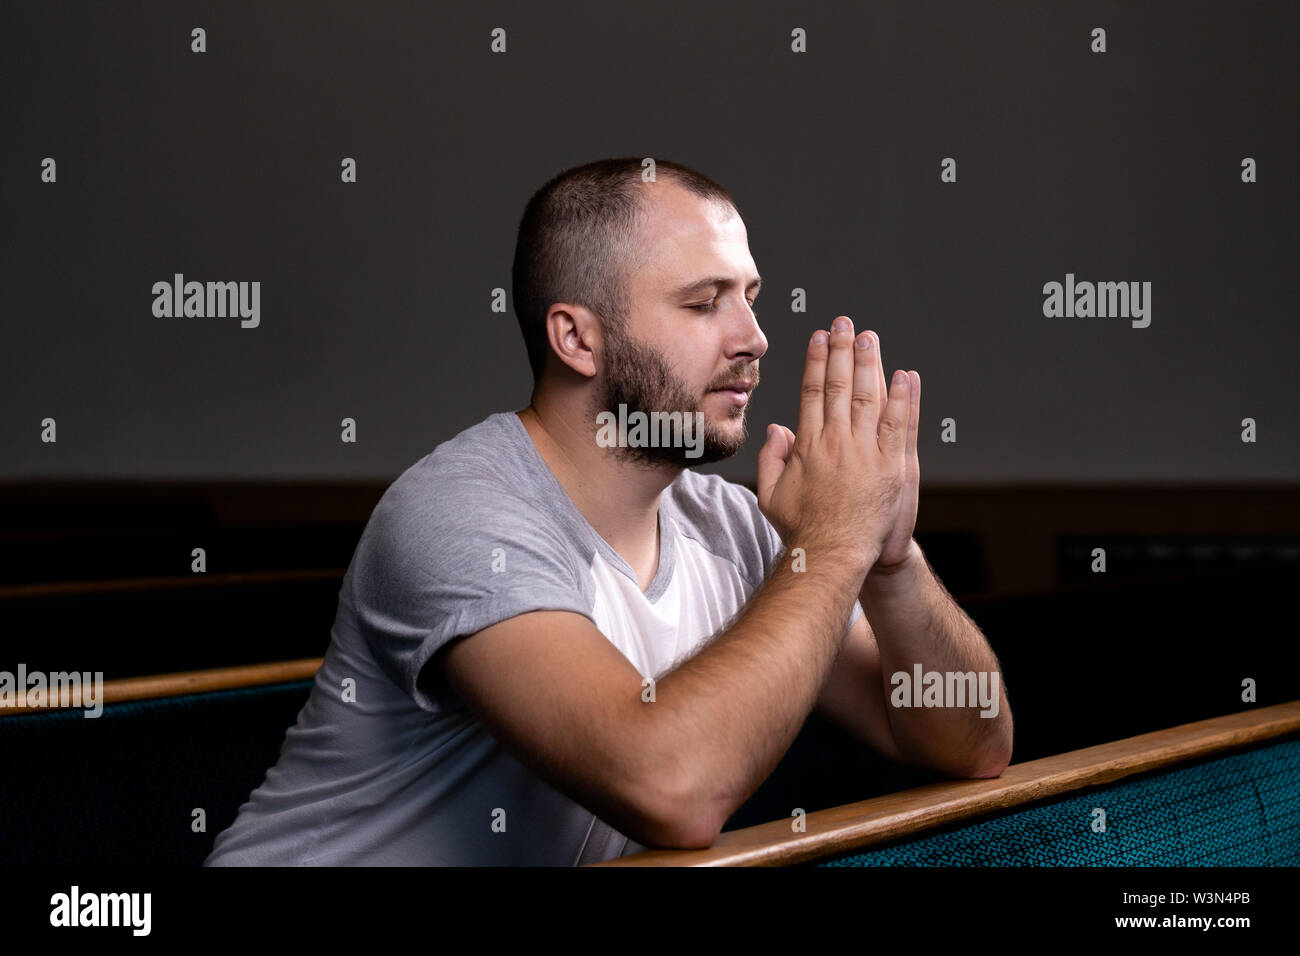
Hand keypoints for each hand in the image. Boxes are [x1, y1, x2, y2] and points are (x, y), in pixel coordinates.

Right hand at [756, 316, 911, 575]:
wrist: (833, 556)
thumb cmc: (802, 530)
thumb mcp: (770, 495)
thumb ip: (770, 458)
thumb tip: (777, 427)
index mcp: (808, 445)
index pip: (812, 392)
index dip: (816, 361)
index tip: (819, 338)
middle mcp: (837, 443)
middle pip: (839, 386)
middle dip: (842, 350)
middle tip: (844, 323)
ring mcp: (866, 453)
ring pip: (869, 398)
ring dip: (870, 364)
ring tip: (870, 337)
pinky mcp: (892, 467)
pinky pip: (900, 426)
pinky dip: (903, 399)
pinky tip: (905, 376)